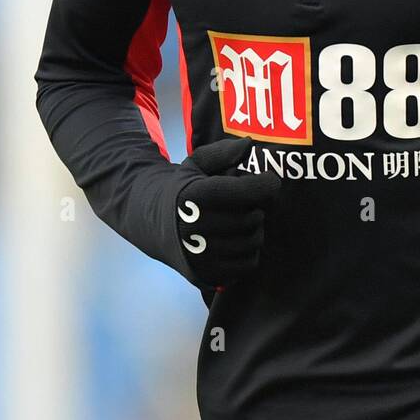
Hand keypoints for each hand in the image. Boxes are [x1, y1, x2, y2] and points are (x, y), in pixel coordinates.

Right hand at [174, 136, 280, 286]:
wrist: (151, 224)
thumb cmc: (184, 190)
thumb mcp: (196, 163)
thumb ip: (223, 152)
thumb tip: (249, 144)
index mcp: (195, 196)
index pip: (248, 191)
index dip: (266, 185)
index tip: (268, 181)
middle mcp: (196, 228)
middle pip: (254, 218)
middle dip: (257, 208)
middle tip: (249, 203)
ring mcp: (200, 256)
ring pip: (254, 242)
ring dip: (255, 230)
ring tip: (242, 220)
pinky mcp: (206, 275)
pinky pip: (249, 264)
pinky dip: (250, 252)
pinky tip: (237, 240)